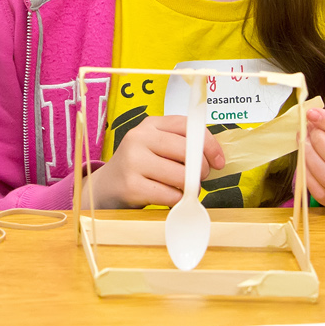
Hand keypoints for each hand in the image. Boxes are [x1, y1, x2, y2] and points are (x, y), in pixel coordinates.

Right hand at [87, 116, 226, 208]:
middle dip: (201, 169)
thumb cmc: (139, 167)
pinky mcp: (131, 185)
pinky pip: (170, 195)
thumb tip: (215, 158)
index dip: (209, 144)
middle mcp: (139, 138)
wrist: (106, 187)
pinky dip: (176, 200)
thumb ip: (181, 145)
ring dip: (189, 188)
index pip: (187, 126)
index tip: (218, 161)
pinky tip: (167, 198)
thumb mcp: (155, 147)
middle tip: (198, 178)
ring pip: (181, 176)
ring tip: (181, 189)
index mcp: (150, 124)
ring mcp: (133, 161)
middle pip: (187, 151)